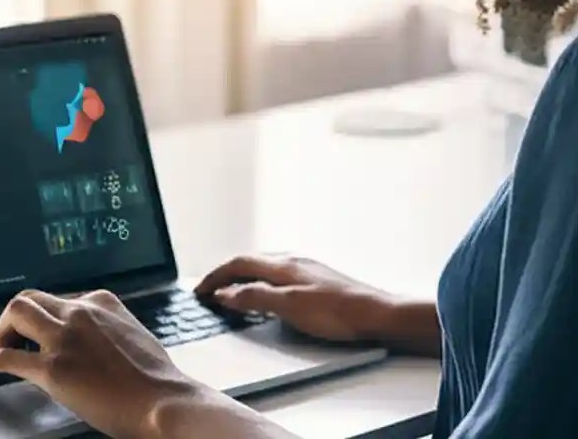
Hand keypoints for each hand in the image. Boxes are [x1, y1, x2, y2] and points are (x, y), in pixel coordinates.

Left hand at [0, 289, 200, 438]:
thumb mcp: (134, 338)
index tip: (39, 335)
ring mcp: (65, 338)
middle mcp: (81, 312)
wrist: (164, 402)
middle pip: (31, 299)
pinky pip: (7, 358)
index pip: (60, 299)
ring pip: (16, 312)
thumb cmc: (157, 381)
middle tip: (9, 341)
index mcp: (103, 302)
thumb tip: (96, 343)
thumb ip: (110, 332)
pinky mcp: (53, 369)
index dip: (45, 319)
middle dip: (13, 319)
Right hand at [194, 254, 397, 342]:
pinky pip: (278, 278)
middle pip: (250, 263)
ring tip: (230, 295)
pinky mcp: (317, 283)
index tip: (200, 291)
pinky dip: (260, 286)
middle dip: (225, 276)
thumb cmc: (338, 312)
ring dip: (242, 280)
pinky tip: (266, 299)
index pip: (239, 263)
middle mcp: (293, 262)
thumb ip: (255, 297)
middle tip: (208, 292)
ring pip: (264, 270)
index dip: (216, 276)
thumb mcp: (289, 306)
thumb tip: (225, 293)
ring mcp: (306, 271)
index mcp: (284, 265)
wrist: (377, 315)